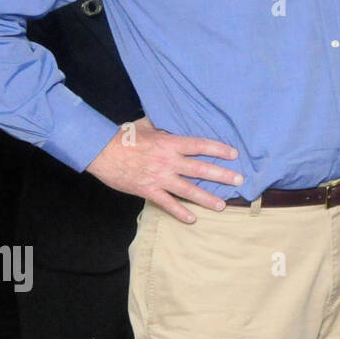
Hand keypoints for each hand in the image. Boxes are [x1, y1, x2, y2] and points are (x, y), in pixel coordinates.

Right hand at [85, 116, 241, 224]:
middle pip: (201, 169)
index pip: (200, 146)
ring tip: (222, 205)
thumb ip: (164, 127)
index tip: (233, 154)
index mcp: (170, 143)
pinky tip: (193, 219)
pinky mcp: (148, 191)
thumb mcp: (147, 125)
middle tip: (239, 181)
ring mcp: (159, 178)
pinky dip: (180, 212)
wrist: (100, 151)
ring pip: (188, 190)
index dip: (219, 149)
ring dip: (207, 198)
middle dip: (222, 176)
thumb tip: (174, 120)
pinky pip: (167, 204)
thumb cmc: (124, 136)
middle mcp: (168, 161)